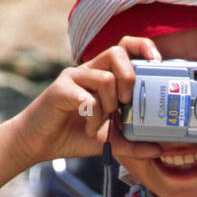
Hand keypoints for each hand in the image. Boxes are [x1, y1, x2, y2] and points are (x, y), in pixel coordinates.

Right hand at [7, 36, 164, 165]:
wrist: (38, 144)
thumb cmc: (73, 136)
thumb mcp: (109, 141)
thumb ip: (132, 143)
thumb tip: (158, 148)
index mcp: (101, 75)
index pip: (125, 47)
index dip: (143, 48)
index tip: (157, 64)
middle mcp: (88, 71)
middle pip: (117, 52)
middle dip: (129, 77)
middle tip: (126, 101)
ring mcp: (73, 77)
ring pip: (105, 78)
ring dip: (110, 105)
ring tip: (102, 122)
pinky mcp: (61, 90)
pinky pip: (88, 99)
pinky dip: (94, 119)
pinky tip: (89, 130)